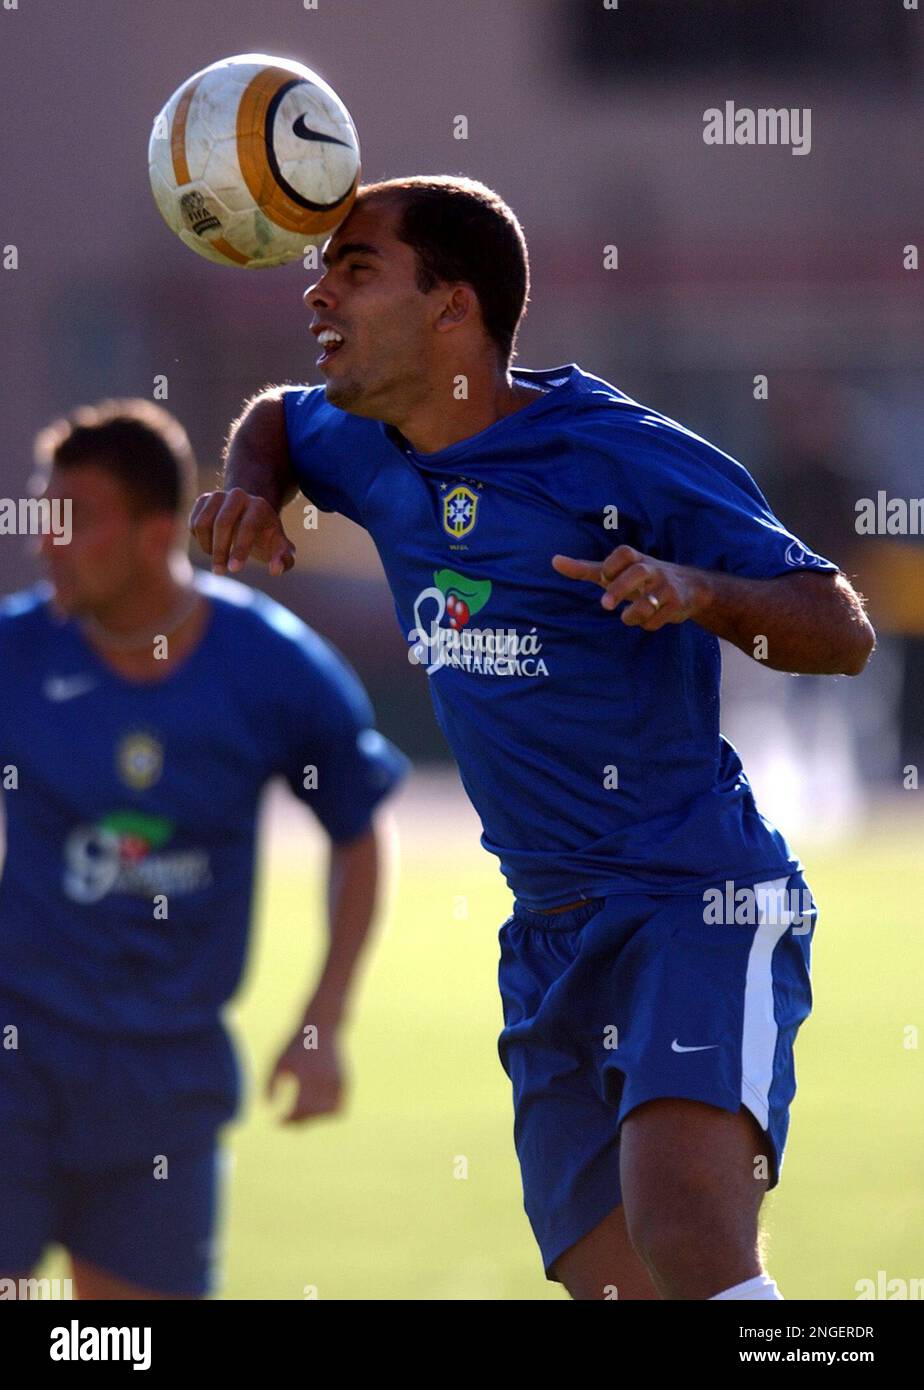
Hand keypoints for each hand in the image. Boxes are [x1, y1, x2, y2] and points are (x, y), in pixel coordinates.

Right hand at [189, 488, 295, 576]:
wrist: (249, 517)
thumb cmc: (265, 537)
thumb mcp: (280, 548)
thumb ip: (284, 560)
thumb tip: (276, 570)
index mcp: (259, 506)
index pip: (247, 526)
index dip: (240, 549)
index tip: (234, 569)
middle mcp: (238, 496)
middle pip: (222, 523)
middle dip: (220, 551)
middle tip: (220, 572)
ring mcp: (218, 496)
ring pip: (203, 523)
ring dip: (207, 546)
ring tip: (219, 557)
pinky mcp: (203, 500)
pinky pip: (193, 523)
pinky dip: (199, 539)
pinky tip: (212, 544)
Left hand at [264, 1026, 345, 1123]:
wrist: (322, 1027)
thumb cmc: (295, 1045)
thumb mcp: (277, 1061)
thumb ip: (269, 1084)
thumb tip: (270, 1107)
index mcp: (307, 1074)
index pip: (299, 1108)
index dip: (287, 1120)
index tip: (276, 1121)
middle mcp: (325, 1079)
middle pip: (313, 1114)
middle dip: (298, 1121)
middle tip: (286, 1121)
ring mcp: (338, 1081)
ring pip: (330, 1113)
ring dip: (315, 1119)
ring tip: (301, 1113)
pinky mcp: (345, 1082)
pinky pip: (339, 1108)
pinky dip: (328, 1112)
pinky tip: (315, 1108)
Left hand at [552, 544, 704, 629]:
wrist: (689, 587)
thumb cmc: (640, 578)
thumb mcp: (615, 571)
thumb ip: (585, 568)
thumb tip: (554, 560)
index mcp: (636, 559)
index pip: (624, 553)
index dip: (612, 564)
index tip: (604, 576)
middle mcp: (652, 570)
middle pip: (637, 573)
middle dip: (620, 589)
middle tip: (605, 605)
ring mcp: (666, 587)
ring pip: (649, 602)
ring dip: (633, 614)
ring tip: (627, 616)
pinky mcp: (677, 605)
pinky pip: (659, 619)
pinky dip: (649, 624)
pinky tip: (648, 620)